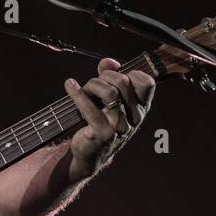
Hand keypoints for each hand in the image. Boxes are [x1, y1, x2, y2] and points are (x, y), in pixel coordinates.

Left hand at [63, 57, 154, 182]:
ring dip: (92, 85)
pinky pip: (90, 108)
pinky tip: (69, 85)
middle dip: (104, 77)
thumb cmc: (100, 121)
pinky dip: (77, 93)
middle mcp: (135, 118)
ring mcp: (120, 126)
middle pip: (123, 82)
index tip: (114, 76)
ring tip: (84, 90)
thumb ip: (110, 77)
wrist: (91, 153)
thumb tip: (108, 62)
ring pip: (109, 92)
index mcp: (141, 108)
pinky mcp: (103, 133)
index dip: (129, 73)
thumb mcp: (108, 99)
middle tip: (93, 84)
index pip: (146, 82)